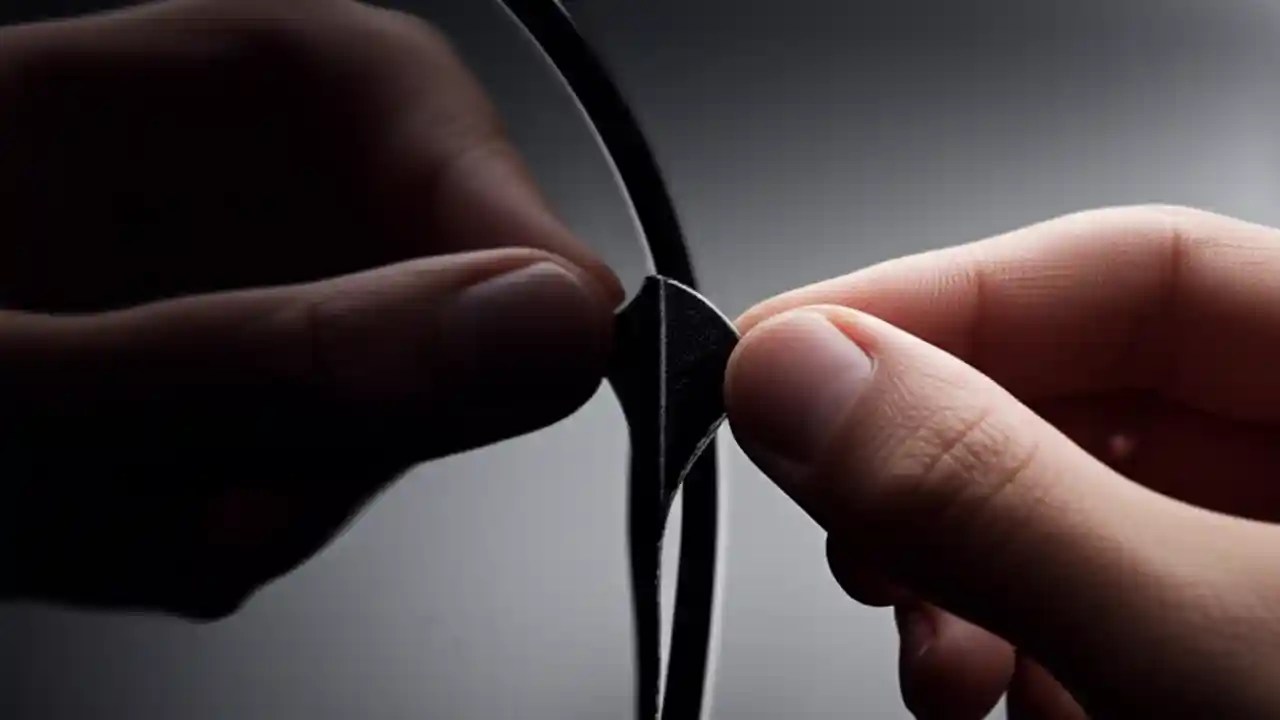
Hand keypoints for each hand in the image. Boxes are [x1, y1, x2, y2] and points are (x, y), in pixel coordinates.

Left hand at [0, 0, 620, 618]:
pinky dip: (199, 531)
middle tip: (195, 485)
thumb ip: (300, 355)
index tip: (502, 388)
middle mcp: (283, 183)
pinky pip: (296, 490)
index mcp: (277, 85)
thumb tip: (552, 331)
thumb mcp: (41, 363)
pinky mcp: (234, 376)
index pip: (489, 182)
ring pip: (368, 434)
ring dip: (243, 499)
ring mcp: (266, 283)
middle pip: (440, 336)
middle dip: (325, 441)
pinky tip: (98, 502)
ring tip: (90, 486)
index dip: (507, 291)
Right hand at [725, 205, 1279, 717]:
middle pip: (1085, 397)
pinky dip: (1025, 654)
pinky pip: (1102, 616)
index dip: (943, 296)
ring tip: (935, 659)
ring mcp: (1276, 578)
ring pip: (1074, 516)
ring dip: (963, 580)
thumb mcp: (1204, 635)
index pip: (1132, 267)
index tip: (786, 351)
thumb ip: (1000, 496)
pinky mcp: (1234, 660)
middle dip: (936, 465)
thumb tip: (800, 375)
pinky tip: (1011, 698)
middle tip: (843, 516)